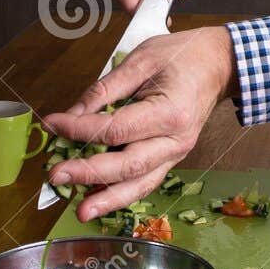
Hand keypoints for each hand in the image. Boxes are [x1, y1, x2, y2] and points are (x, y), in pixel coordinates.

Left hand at [43, 27, 238, 219]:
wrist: (217, 65)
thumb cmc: (181, 56)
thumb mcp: (141, 60)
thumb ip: (104, 89)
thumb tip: (71, 114)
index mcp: (171, 112)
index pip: (117, 129)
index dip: (81, 129)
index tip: (53, 123)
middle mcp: (176, 141)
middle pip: (128, 165)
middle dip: (89, 173)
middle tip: (56, 176)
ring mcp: (176, 154)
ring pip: (140, 185)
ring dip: (108, 199)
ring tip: (81, 212)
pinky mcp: (170, 160)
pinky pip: (145, 182)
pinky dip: (121, 194)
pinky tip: (98, 200)